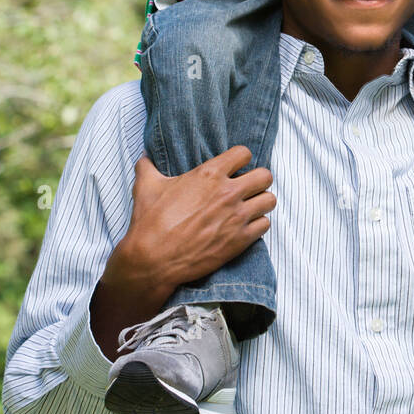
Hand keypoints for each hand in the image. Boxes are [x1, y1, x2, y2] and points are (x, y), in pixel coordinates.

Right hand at [122, 147, 275, 292]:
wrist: (153, 260)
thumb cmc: (150, 222)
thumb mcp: (146, 187)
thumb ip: (147, 167)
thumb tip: (143, 157)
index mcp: (209, 174)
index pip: (244, 153)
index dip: (240, 158)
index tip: (235, 167)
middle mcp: (228, 193)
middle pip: (265, 176)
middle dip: (258, 180)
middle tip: (247, 187)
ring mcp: (237, 217)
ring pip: (270, 200)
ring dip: (261, 202)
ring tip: (250, 206)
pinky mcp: (241, 240)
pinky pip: (265, 225)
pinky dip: (258, 225)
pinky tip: (245, 226)